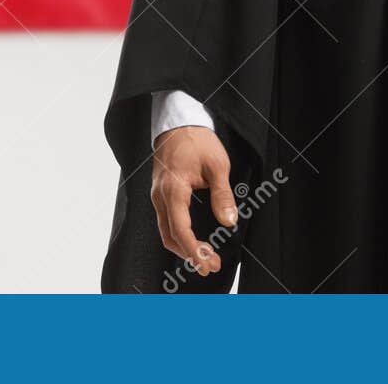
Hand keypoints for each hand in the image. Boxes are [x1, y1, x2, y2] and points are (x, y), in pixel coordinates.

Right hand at [150, 125, 236, 275]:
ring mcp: (158, 195)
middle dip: (190, 255)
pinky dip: (179, 235)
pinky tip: (194, 240)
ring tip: (206, 257)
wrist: (179, 122)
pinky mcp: (161, 194)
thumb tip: (228, 221)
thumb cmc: (197, 140)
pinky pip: (166, 221)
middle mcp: (161, 196)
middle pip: (170, 236)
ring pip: (166, 231)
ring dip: (184, 247)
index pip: (180, 229)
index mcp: (173, 189)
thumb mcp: (217, 165)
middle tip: (211, 265)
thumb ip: (222, 195)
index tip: (206, 264)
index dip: (193, 251)